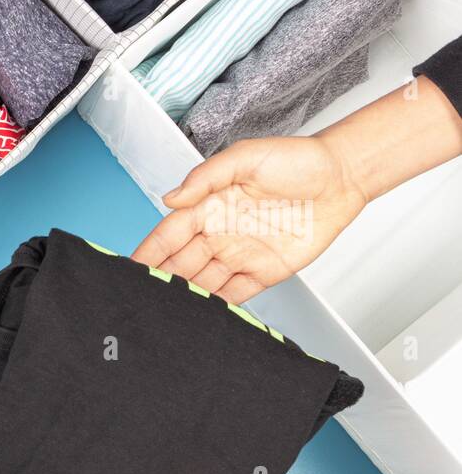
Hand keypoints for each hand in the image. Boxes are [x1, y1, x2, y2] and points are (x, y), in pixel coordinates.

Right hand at [132, 136, 366, 303]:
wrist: (342, 177)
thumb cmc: (297, 159)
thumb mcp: (246, 156)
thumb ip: (206, 177)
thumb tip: (171, 198)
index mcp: (209, 207)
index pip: (169, 235)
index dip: (149, 251)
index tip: (132, 267)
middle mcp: (220, 234)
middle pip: (180, 264)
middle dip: (161, 281)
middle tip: (145, 298)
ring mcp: (240, 255)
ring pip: (203, 283)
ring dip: (186, 298)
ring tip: (170, 313)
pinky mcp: (264, 272)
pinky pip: (234, 295)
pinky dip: (218, 307)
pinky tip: (203, 316)